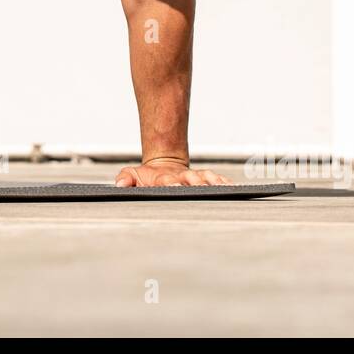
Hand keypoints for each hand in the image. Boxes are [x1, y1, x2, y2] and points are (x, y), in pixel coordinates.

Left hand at [114, 160, 231, 186]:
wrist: (163, 164)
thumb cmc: (147, 176)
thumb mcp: (132, 174)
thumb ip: (125, 178)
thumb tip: (119, 184)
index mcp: (165, 179)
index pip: (169, 181)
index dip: (172, 183)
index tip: (176, 185)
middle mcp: (182, 177)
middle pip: (192, 180)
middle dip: (198, 185)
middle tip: (203, 190)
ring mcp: (194, 177)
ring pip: (207, 178)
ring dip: (215, 183)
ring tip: (224, 189)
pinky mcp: (204, 178)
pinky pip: (217, 179)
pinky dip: (225, 183)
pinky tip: (234, 188)